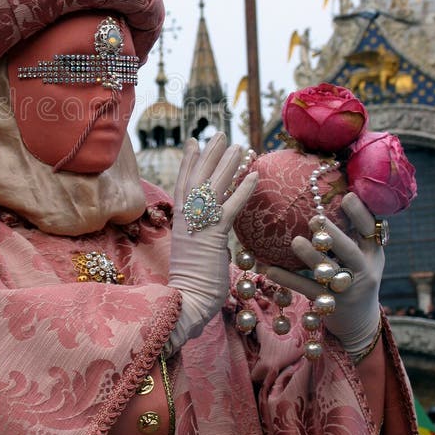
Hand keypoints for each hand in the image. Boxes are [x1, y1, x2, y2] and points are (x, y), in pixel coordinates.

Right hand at [167, 133, 257, 353]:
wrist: (186, 301)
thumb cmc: (192, 284)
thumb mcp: (195, 253)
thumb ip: (205, 237)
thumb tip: (217, 234)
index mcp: (180, 220)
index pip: (183, 183)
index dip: (190, 161)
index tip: (195, 141)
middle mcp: (186, 217)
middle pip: (198, 176)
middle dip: (209, 153)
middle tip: (220, 133)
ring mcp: (198, 224)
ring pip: (214, 185)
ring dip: (228, 164)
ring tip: (240, 145)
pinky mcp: (213, 234)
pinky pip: (231, 206)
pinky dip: (243, 189)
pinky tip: (254, 175)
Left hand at [265, 192, 383, 355]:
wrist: (360, 322)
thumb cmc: (355, 274)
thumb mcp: (364, 254)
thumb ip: (352, 230)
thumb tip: (335, 190)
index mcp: (373, 252)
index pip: (370, 230)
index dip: (360, 213)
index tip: (346, 195)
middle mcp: (364, 270)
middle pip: (350, 251)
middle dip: (334, 235)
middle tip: (316, 218)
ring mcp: (348, 289)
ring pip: (329, 271)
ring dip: (311, 256)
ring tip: (296, 242)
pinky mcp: (331, 305)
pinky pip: (307, 289)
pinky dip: (288, 279)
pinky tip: (269, 269)